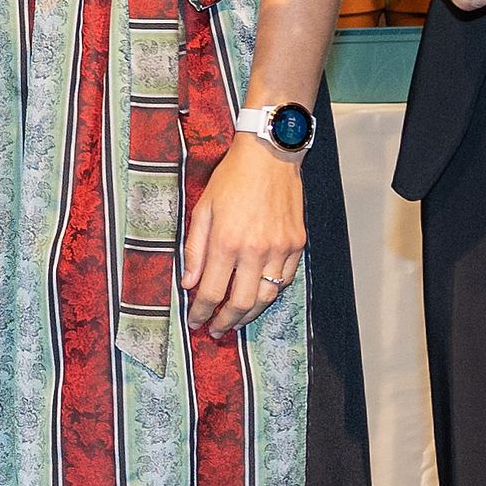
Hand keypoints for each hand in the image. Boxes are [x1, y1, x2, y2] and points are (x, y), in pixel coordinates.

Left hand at [182, 137, 306, 334]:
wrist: (270, 155)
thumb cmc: (232, 178)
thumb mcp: (202, 209)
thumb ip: (195, 249)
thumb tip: (188, 282)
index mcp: (227, 242)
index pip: (212, 292)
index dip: (201, 313)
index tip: (196, 321)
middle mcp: (255, 250)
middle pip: (241, 304)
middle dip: (226, 323)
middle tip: (216, 330)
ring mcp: (280, 249)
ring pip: (267, 298)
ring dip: (249, 315)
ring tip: (235, 320)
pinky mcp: (297, 244)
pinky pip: (285, 280)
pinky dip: (271, 294)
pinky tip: (258, 296)